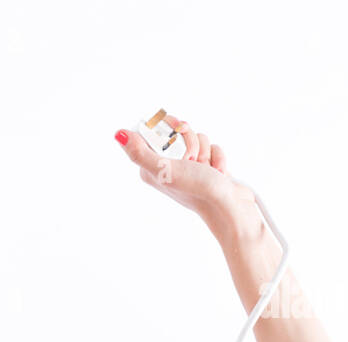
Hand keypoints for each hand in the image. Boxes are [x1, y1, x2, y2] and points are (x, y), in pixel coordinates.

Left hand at [114, 114, 259, 237]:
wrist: (229, 206)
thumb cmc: (195, 189)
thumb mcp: (164, 169)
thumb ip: (140, 153)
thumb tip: (119, 134)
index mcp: (150, 168)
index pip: (153, 134)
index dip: (167, 128)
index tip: (176, 131)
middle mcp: (167, 167)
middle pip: (176, 132)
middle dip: (190, 140)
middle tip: (191, 157)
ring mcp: (188, 167)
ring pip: (196, 137)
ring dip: (205, 150)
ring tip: (206, 169)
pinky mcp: (206, 166)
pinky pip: (211, 146)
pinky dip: (217, 157)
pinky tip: (217, 172)